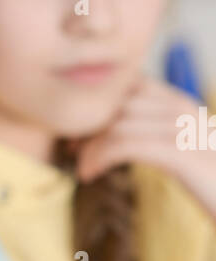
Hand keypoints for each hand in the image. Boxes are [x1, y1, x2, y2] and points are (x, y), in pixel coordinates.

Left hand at [75, 74, 215, 219]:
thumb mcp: (190, 157)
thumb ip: (163, 141)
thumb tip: (125, 141)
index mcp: (187, 108)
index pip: (134, 85)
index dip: (102, 105)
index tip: (83, 131)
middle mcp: (186, 112)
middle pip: (120, 102)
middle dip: (89, 125)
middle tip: (70, 149)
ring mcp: (186, 131)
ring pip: (118, 123)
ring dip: (89, 146)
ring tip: (80, 167)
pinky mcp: (183, 155)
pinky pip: (126, 145)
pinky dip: (99, 158)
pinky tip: (88, 175)